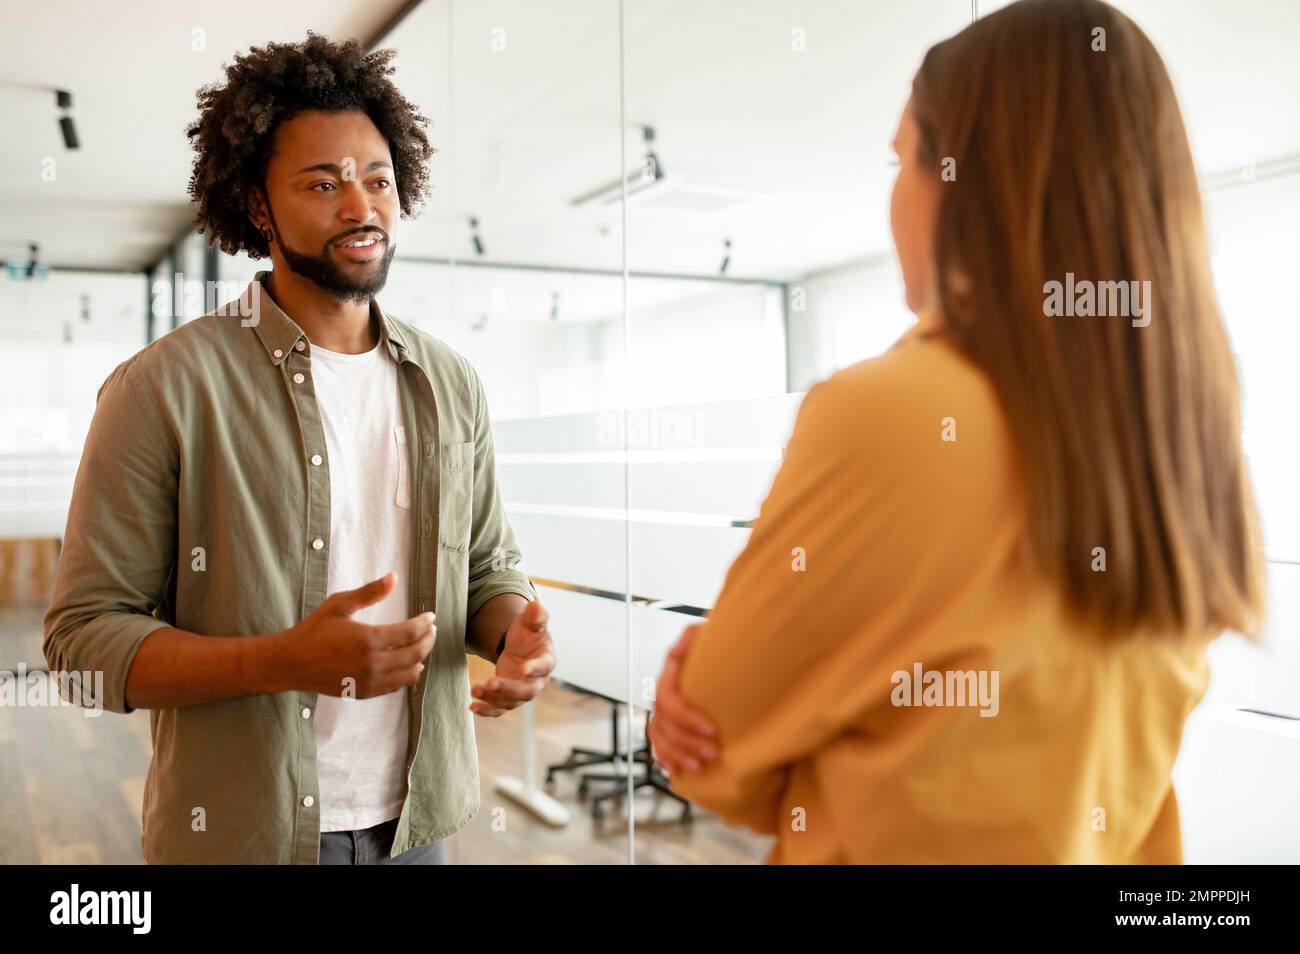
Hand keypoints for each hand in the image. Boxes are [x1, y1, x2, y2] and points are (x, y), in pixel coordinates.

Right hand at [272, 570, 434, 698]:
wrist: (291, 663)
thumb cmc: (314, 631)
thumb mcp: (340, 604)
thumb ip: (370, 592)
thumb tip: (394, 576)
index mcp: (368, 639)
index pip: (410, 633)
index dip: (425, 624)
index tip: (431, 616)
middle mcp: (372, 664)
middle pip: (415, 654)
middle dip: (428, 640)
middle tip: (431, 630)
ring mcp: (369, 681)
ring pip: (409, 674)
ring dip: (421, 659)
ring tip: (423, 646)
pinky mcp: (364, 692)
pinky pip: (395, 686)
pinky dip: (407, 675)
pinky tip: (408, 665)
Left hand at [470, 600, 554, 716]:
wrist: (521, 646)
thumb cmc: (528, 633)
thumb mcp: (530, 621)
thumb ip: (535, 615)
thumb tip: (535, 604)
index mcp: (546, 660)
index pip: (544, 667)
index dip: (534, 669)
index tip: (522, 669)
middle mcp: (537, 681)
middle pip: (527, 691)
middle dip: (508, 688)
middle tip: (490, 683)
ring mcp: (522, 692)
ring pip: (510, 702)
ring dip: (492, 699)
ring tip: (474, 690)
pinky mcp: (508, 698)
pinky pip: (499, 709)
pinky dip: (486, 710)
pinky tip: (472, 706)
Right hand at [647, 624, 718, 775]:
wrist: (732, 656)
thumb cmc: (720, 647)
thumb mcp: (708, 634)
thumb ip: (692, 636)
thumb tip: (677, 648)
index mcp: (670, 675)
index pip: (667, 700)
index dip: (686, 718)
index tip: (711, 729)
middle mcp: (665, 695)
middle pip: (663, 724)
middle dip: (687, 742)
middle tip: (713, 752)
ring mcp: (666, 712)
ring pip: (659, 738)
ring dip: (678, 754)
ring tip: (701, 765)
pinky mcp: (672, 725)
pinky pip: (659, 745)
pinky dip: (666, 758)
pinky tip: (676, 769)